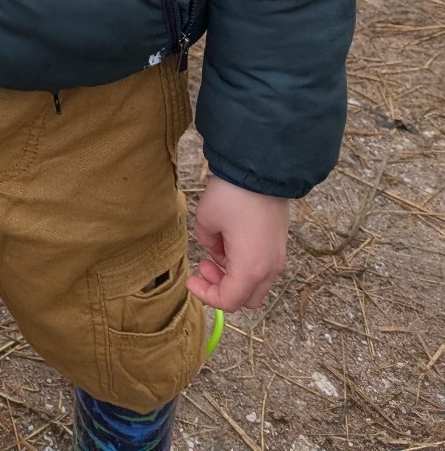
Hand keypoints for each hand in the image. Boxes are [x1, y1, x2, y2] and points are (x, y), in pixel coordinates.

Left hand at [187, 175, 289, 310]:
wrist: (262, 169)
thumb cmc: (233, 195)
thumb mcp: (206, 219)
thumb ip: (205, 240)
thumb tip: (212, 246)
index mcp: (251, 269)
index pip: (229, 300)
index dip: (207, 296)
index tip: (191, 280)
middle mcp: (269, 268)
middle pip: (246, 298)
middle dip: (222, 288)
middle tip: (204, 266)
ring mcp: (278, 256)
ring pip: (256, 282)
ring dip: (233, 274)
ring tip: (214, 247)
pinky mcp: (279, 242)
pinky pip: (262, 266)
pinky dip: (245, 263)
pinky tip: (229, 239)